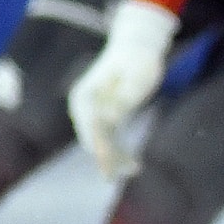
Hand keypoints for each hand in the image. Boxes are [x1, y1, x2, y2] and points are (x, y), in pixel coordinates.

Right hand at [67, 0, 178, 179]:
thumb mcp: (135, 77)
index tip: (105, 158)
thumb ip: (123, 99)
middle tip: (112, 177)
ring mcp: (95, 112)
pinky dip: (121, 152)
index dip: (96, 144)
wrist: (138, 46)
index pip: (88, 125)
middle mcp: (85, 106)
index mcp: (85, 95)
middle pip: (91, 137)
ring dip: (115, 159)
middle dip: (104, 158)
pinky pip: (112, 139)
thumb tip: (110, 119)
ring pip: (102, 142)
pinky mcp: (108, 116)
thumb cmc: (138, 59)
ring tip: (134, 171)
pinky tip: (136, 165)